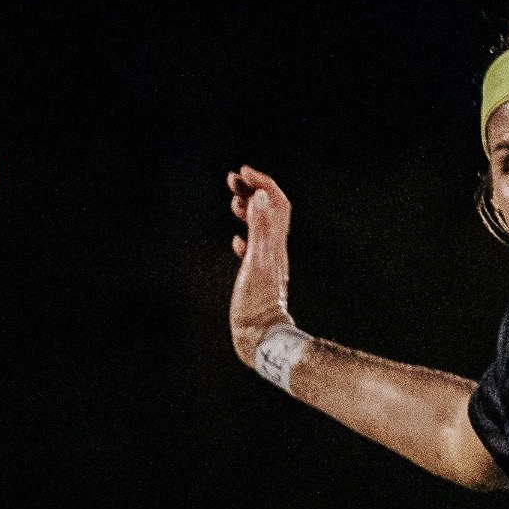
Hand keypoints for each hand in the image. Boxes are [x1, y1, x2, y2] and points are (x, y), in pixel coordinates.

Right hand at [226, 166, 294, 364]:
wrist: (262, 338)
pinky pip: (255, 250)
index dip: (262, 182)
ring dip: (249, 209)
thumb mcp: (257, 262)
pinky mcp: (259, 278)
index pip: (275, 202)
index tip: (243, 171)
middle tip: (234, 177)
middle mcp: (275, 250)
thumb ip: (260, 228)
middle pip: (270, 211)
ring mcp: (268, 263)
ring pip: (262, 227)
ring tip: (233, 199)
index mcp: (274, 243)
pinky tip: (236, 240)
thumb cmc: (257, 304)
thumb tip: (262, 195)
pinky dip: (246, 236)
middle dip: (254, 189)